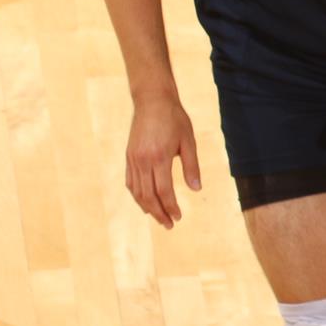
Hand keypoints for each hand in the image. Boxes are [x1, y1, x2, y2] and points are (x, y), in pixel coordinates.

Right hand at [124, 90, 199, 226]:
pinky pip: (130, 182)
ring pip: (137, 191)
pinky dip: (137, 195)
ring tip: (158, 217)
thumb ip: (191, 166)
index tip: (178, 217)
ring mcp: (133, 159)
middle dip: (159, 213)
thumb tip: (196, 189)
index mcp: (159, 157)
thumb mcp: (188, 141)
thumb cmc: (174, 118)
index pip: (164, 190)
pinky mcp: (129, 157)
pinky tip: (145, 202)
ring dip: (147, 207)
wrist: (152, 100)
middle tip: (169, 224)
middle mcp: (143, 160)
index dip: (171, 206)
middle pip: (148, 195)